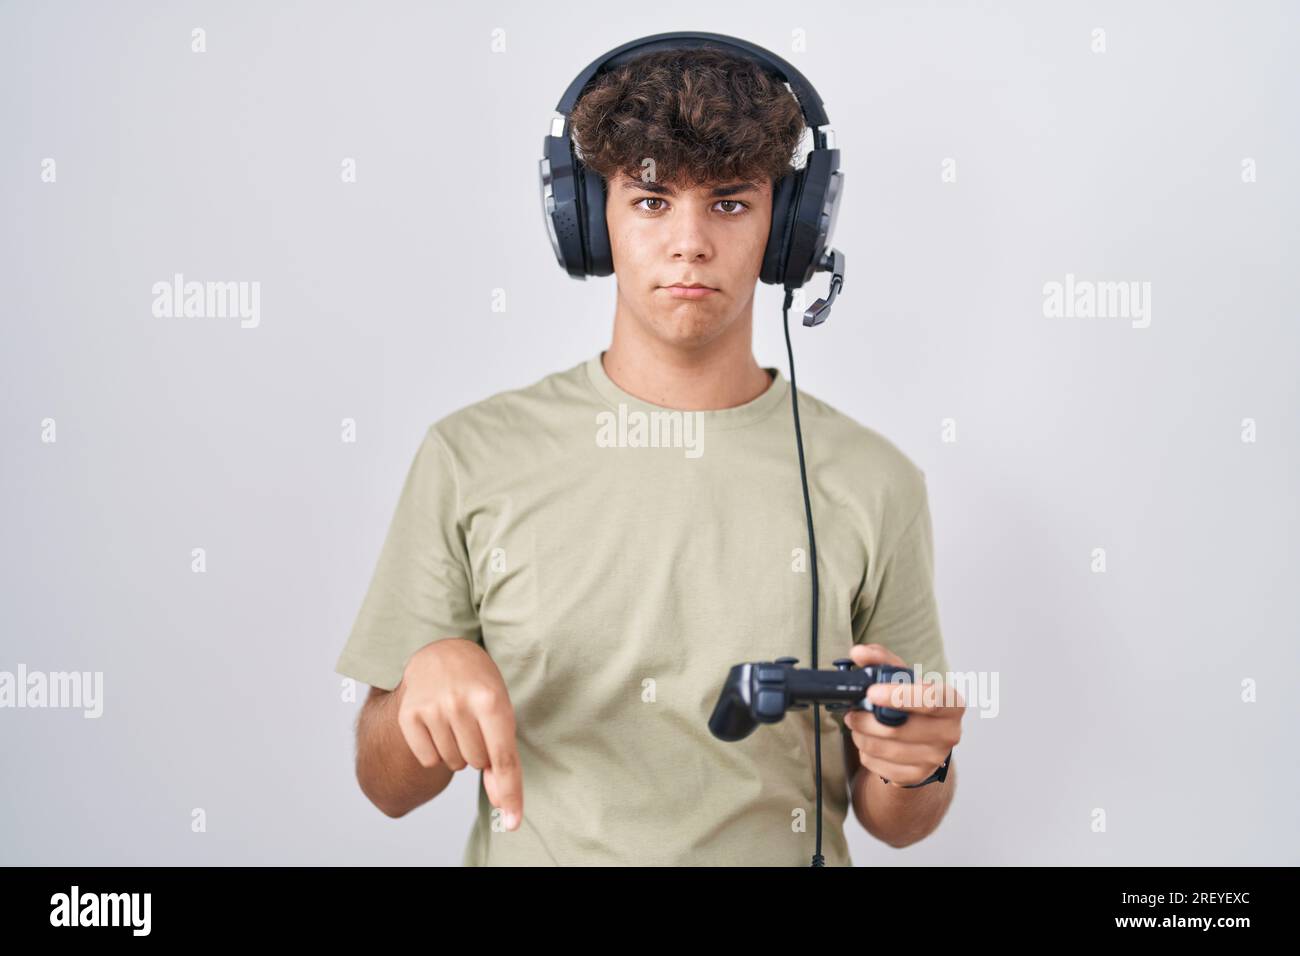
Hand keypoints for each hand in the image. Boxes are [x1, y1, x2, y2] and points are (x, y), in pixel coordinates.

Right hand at [395, 638, 523, 829]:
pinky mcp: (408, 714)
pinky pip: (428, 759)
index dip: (510, 792)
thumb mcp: (501, 710)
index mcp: (491, 699)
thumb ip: (503, 756)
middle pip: (477, 762)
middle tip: (475, 724)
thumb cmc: (479, 687)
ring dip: (459, 751)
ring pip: (453, 763)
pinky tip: (438, 726)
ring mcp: (431, 707)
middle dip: (481, 752)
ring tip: (457, 721)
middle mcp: (460, 702)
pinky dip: (436, 751)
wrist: (442, 653)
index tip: (513, 821)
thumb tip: (503, 803)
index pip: (503, 757)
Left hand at [842, 643, 963, 786]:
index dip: (898, 696)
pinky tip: (868, 742)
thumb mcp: (904, 678)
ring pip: (886, 748)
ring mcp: (935, 758)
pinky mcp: (917, 776)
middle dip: (867, 719)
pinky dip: (866, 752)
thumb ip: (882, 660)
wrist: (924, 741)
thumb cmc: (914, 704)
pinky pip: (881, 766)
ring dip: (862, 735)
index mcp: (952, 703)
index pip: (930, 700)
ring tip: (857, 724)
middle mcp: (950, 732)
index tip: (871, 692)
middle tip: (852, 712)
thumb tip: (859, 653)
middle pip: (899, 728)